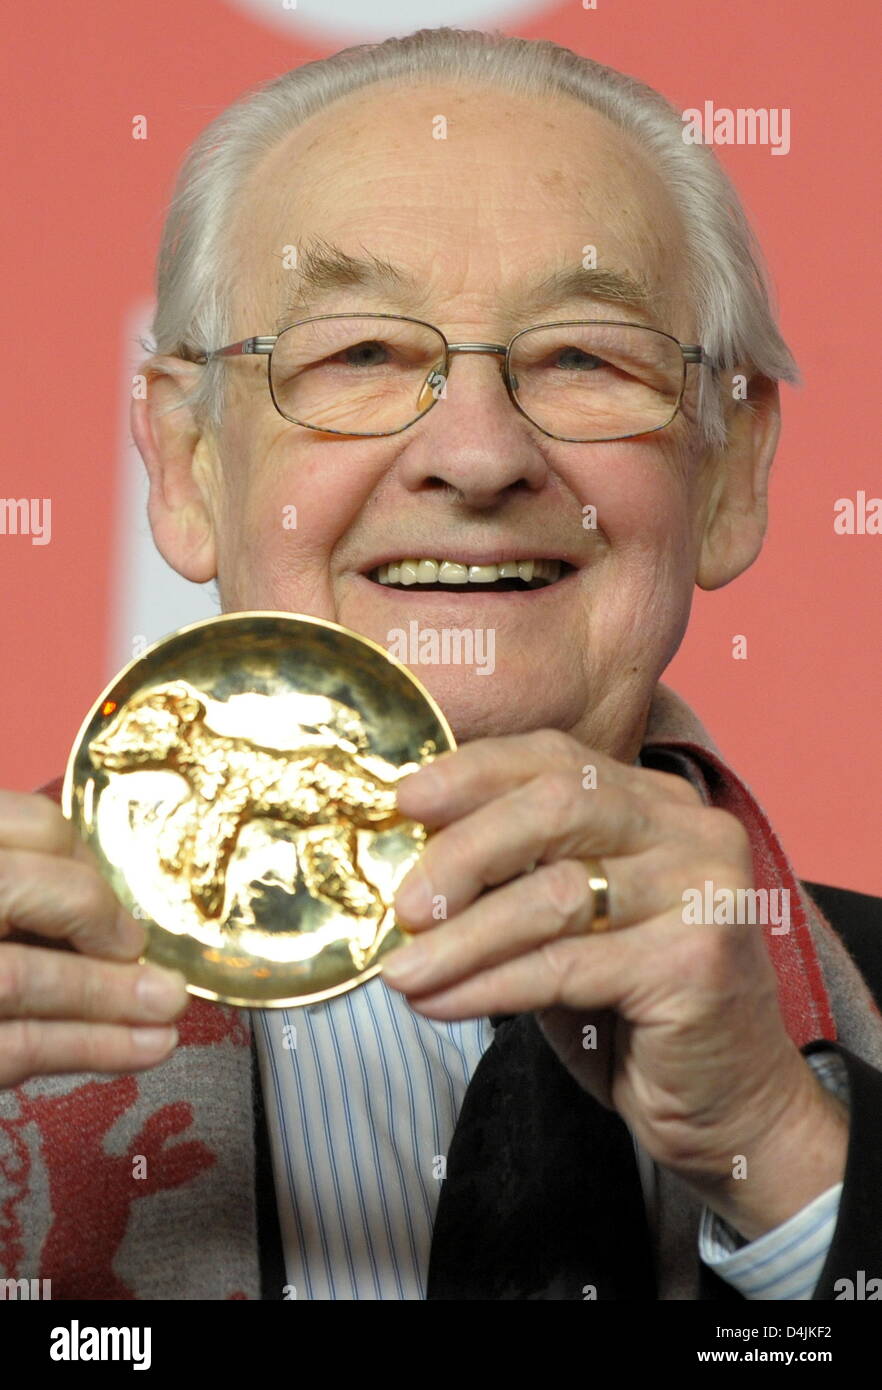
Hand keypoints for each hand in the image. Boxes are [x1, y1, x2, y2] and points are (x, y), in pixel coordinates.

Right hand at [0, 790, 187, 1087]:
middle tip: (137, 951)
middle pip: (18, 887)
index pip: (21, 823)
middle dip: (97, 919)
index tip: (108, 896)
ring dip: (111, 998)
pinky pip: (10, 1048)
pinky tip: (146, 1049)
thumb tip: (107, 913)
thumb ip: (14, 887)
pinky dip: (89, 1049)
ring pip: (18, 978)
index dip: (79, 860)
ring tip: (170, 1009)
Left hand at [381, 731, 848, 1239]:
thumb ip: (517, 876)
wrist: (729, 1103)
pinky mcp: (697, 961)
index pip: (554, 758)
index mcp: (658, 802)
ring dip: (461, 937)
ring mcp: (702, 891)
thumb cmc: (633, 1009)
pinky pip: (564, 966)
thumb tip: (409, 860)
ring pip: (553, 894)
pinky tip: (438, 1003)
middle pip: (556, 806)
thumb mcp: (570, 924)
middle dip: (463, 851)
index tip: (403, 801)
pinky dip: (488, 986)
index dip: (472, 773)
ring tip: (401, 972)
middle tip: (404, 903)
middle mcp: (690, 830)